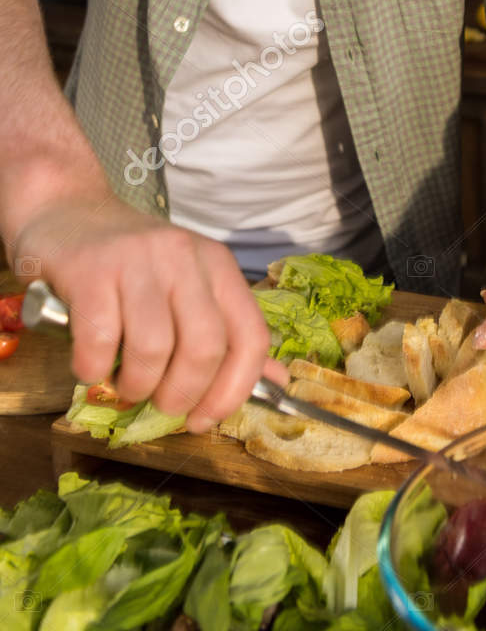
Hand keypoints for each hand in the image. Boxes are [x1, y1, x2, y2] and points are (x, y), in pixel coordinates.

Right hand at [12, 191, 273, 431]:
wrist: (68, 211)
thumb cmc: (130, 261)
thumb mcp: (186, 285)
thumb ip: (225, 331)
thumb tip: (273, 383)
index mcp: (217, 265)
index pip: (250, 336)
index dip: (234, 390)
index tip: (204, 419)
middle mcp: (185, 258)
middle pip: (205, 346)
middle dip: (183, 394)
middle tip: (160, 406)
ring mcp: (138, 260)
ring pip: (155, 347)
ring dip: (137, 386)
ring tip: (124, 387)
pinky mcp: (91, 270)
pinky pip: (101, 339)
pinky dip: (94, 370)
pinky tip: (90, 368)